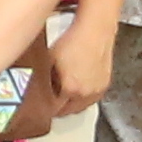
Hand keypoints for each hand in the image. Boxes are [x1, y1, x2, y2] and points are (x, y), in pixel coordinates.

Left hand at [38, 11, 117, 127]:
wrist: (94, 30)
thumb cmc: (73, 40)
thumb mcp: (49, 60)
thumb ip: (43, 79)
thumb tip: (37, 89)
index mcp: (70, 89)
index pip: (54, 109)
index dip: (45, 108)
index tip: (41, 106)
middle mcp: (85, 93)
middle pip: (68, 111)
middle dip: (59, 108)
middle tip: (50, 102)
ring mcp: (97, 90)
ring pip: (81, 106)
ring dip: (72, 104)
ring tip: (64, 95)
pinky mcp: (105, 84)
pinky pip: (92, 98)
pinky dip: (84, 97)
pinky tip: (78, 88)